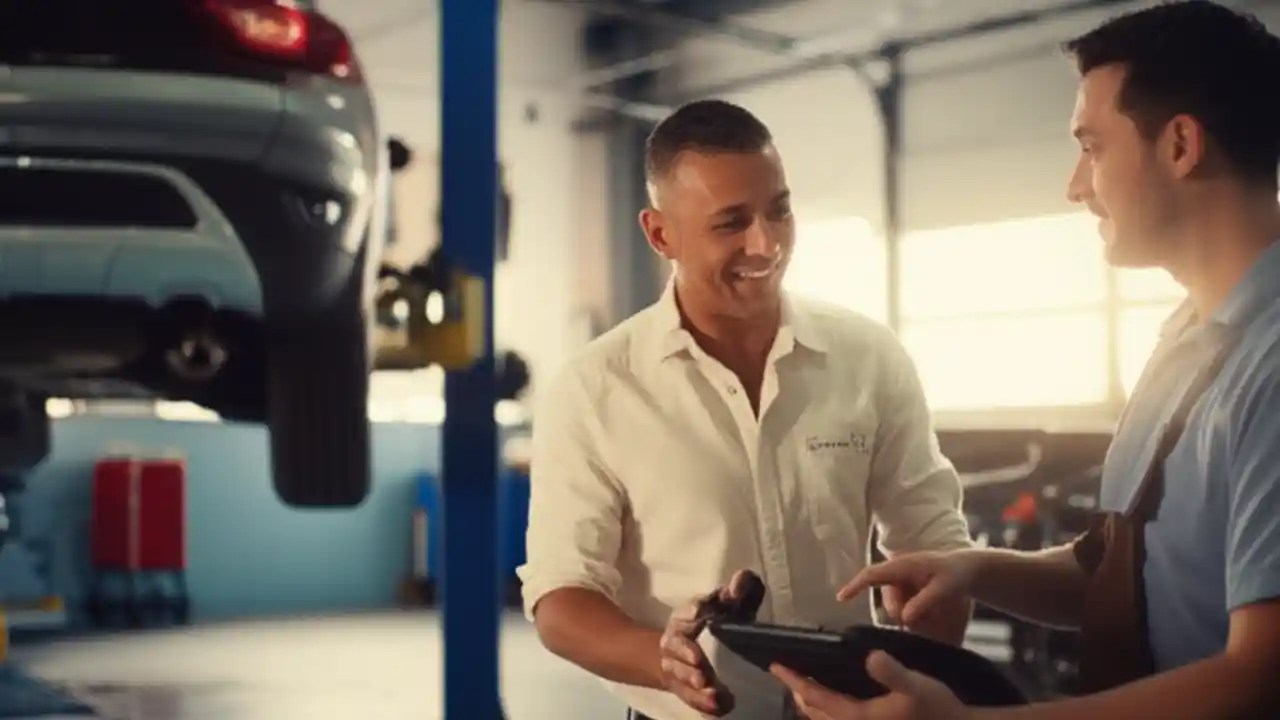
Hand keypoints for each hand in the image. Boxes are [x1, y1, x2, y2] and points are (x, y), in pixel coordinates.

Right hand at [658, 570, 756, 714]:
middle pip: (675, 646)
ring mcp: (675, 666)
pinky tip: (721, 706)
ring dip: (692, 682)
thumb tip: (739, 583)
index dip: (691, 611)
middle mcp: (674, 640)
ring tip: (712, 691)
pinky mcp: (682, 688)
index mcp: (686, 616)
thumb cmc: (720, 620)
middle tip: (700, 664)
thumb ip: (741, 588)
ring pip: (678, 674)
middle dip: (686, 654)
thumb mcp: (733, 602)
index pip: (686, 611)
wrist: (695, 649)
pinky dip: (702, 702)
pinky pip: (688, 697)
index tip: (699, 613)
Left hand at [771, 651, 968, 719]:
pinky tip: (837, 698)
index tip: (775, 665)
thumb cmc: (936, 708)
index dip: (793, 680)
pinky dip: (829, 710)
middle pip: (815, 711)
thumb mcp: (916, 686)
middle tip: (786, 672)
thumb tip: (870, 656)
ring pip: (827, 719)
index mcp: (858, 716)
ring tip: (805, 684)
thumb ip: (892, 672)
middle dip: (799, 692)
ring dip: (812, 703)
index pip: (815, 697)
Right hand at [837, 551, 978, 629]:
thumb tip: (903, 618)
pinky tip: (933, 616)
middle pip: (889, 602)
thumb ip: (926, 601)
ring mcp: (903, 583)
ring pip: (899, 609)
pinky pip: (907, 610)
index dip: (855, 586)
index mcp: (902, 566)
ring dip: (913, 618)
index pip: (872, 574)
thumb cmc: (956, 574)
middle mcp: (898, 573)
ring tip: (935, 617)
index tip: (841, 599)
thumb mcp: (946, 587)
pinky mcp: (910, 592)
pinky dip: (917, 617)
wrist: (970, 570)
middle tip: (925, 621)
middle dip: (903, 615)